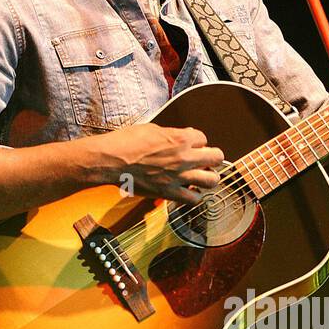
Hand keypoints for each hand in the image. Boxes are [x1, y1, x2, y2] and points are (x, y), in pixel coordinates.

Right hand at [96, 122, 224, 203]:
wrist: (111, 160)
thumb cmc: (126, 142)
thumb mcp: (152, 129)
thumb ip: (172, 134)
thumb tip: (183, 136)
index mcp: (180, 138)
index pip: (204, 138)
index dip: (198, 142)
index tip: (193, 146)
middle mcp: (184, 157)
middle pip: (217, 157)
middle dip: (213, 157)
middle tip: (207, 160)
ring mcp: (179, 176)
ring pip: (212, 180)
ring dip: (209, 178)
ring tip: (203, 177)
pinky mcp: (170, 192)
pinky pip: (194, 199)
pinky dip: (194, 196)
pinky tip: (189, 191)